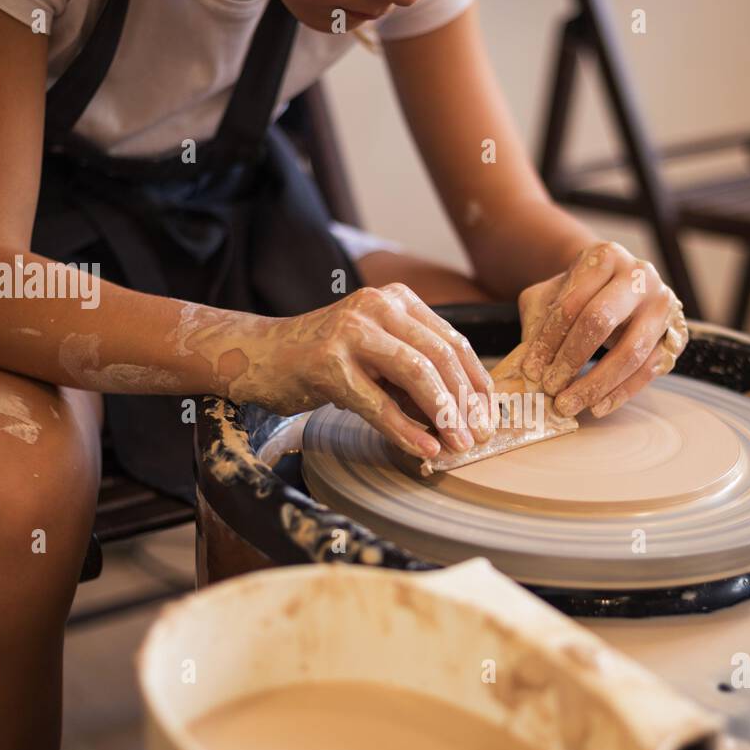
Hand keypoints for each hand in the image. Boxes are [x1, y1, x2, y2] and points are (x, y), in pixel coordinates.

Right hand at [231, 284, 494, 458]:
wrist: (260, 356)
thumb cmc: (323, 359)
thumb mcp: (376, 355)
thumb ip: (415, 373)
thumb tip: (463, 415)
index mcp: (396, 300)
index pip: (451, 340)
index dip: (476, 381)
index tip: (489, 413)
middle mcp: (376, 307)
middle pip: (440, 356)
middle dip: (466, 401)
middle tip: (481, 435)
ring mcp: (351, 332)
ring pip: (416, 373)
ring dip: (444, 414)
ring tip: (459, 444)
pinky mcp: (328, 363)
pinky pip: (378, 403)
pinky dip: (406, 430)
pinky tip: (424, 449)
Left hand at [517, 242, 686, 418]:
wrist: (619, 285)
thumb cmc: (580, 292)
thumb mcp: (552, 295)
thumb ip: (538, 321)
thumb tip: (525, 366)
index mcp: (606, 257)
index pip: (571, 304)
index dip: (547, 341)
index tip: (530, 370)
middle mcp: (639, 276)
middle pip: (600, 322)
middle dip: (571, 360)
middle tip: (550, 387)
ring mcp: (661, 306)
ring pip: (631, 352)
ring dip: (596, 384)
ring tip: (568, 404)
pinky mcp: (675, 335)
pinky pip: (649, 370)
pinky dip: (621, 393)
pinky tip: (597, 407)